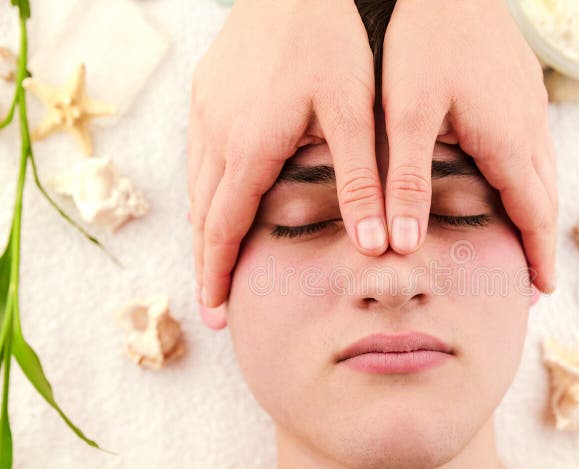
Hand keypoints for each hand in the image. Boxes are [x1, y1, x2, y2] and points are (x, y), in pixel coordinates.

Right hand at [188, 0, 387, 308]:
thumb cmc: (329, 40)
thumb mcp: (352, 112)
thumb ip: (360, 181)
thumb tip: (373, 245)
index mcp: (249, 145)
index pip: (223, 227)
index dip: (218, 273)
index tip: (216, 311)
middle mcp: (216, 131)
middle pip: (202, 214)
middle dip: (206, 262)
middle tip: (213, 303)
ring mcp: (206, 109)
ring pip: (198, 186)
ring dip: (204, 228)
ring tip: (216, 263)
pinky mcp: (208, 91)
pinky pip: (199, 156)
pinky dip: (207, 192)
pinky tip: (222, 202)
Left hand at [381, 0, 557, 292]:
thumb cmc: (426, 40)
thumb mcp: (407, 113)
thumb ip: (405, 180)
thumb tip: (401, 244)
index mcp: (507, 142)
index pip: (533, 216)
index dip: (537, 257)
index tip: (539, 291)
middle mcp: (529, 128)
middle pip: (546, 199)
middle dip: (540, 241)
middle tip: (530, 277)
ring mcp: (530, 107)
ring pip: (544, 173)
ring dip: (537, 211)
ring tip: (523, 239)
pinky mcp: (521, 90)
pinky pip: (535, 148)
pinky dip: (530, 179)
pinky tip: (509, 181)